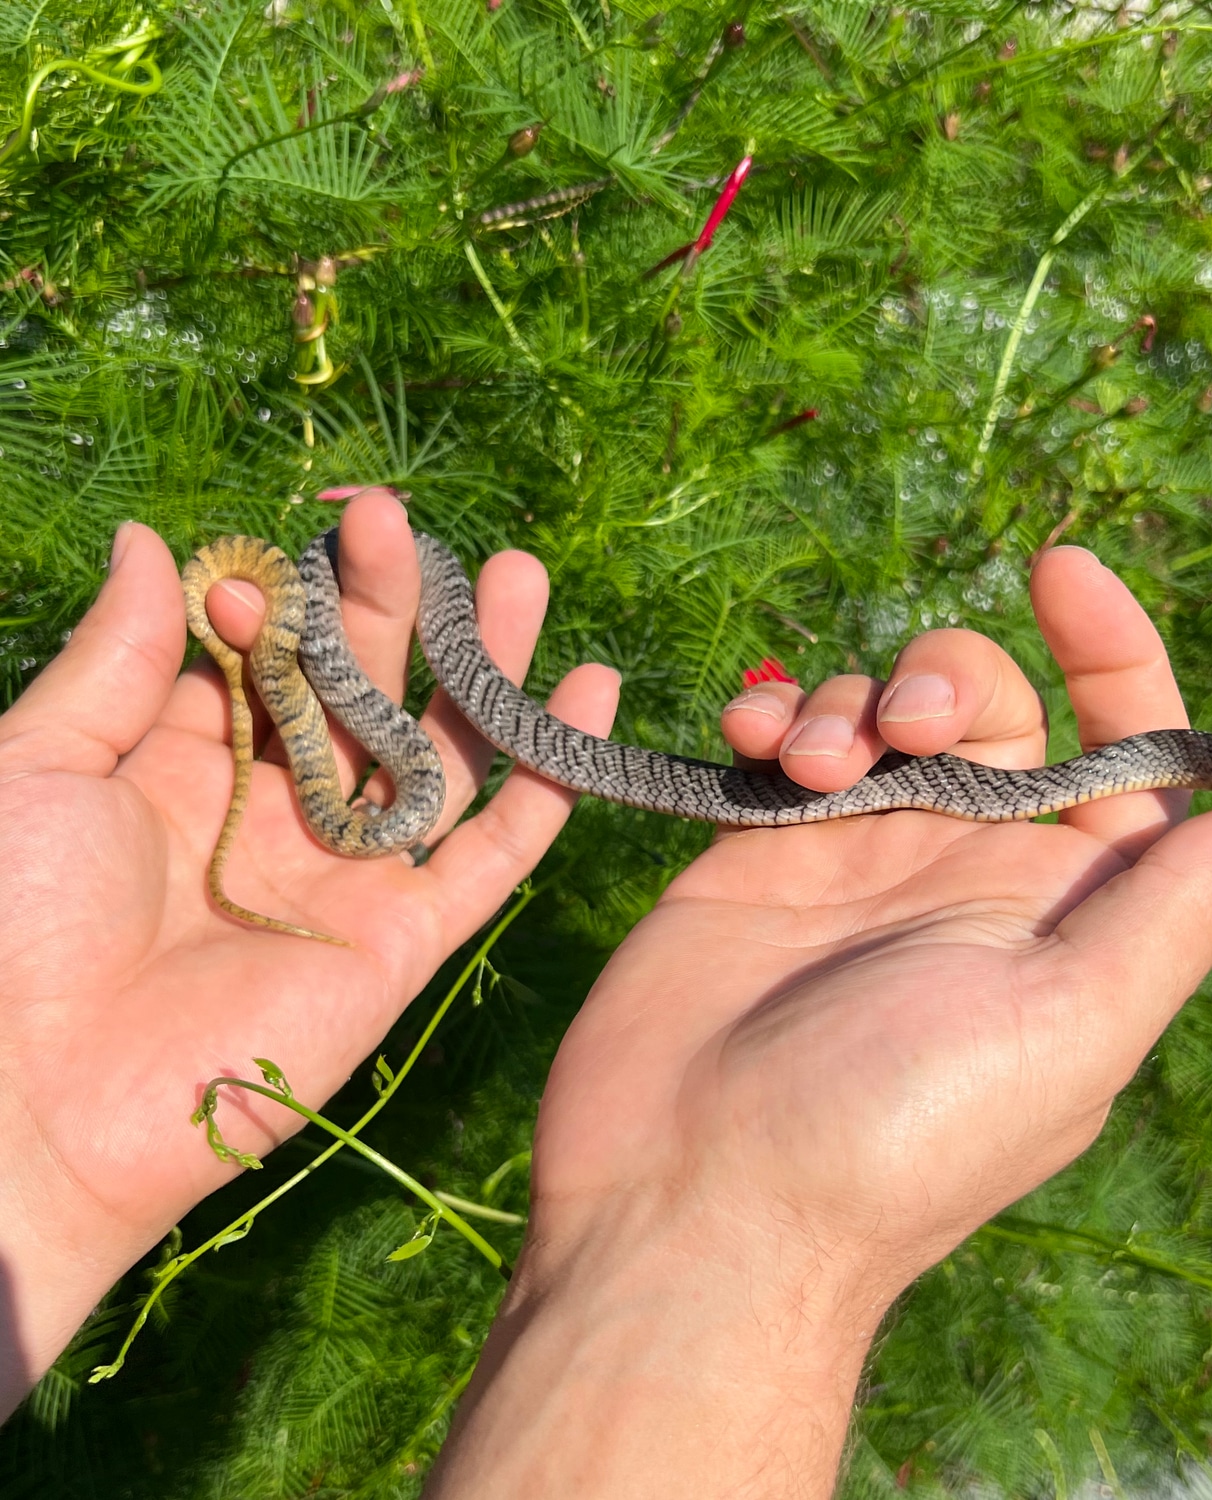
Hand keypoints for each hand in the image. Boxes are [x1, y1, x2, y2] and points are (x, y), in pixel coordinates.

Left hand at [0, 490, 618, 1416]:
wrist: (36, 1103)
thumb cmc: (9, 920)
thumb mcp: (39, 762)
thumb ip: (115, 659)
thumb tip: (154, 539)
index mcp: (186, 767)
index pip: (265, 658)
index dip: (281, 601)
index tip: (282, 558)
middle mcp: (281, 812)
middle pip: (365, 691)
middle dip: (396, 607)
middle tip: (420, 528)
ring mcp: (351, 875)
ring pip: (443, 755)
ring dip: (486, 669)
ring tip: (522, 579)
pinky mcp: (407, 937)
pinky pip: (496, 850)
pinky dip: (549, 780)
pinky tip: (591, 694)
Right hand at [430, 547, 1211, 1498]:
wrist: (695, 1198)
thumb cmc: (894, 1130)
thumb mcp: (1068, 1026)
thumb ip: (1172, 913)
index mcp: (1065, 911)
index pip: (1124, 753)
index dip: (1114, 653)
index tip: (1062, 568)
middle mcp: (970, 875)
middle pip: (997, 710)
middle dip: (957, 676)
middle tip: (914, 722)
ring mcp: (861, 859)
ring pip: (882, 712)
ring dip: (852, 697)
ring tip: (812, 763)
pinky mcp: (761, 854)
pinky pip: (785, 741)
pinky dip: (776, 713)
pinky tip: (752, 739)